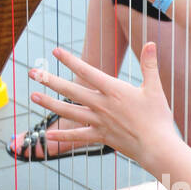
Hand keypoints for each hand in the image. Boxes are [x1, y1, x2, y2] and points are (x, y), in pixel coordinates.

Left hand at [28, 42, 176, 165]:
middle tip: (32, 73)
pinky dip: (63, 136)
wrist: (156, 146)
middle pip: (71, 91)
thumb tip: (151, 43)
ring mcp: (99, 122)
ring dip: (50, 104)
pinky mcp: (100, 137)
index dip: (70, 60)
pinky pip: (78, 136)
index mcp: (114, 90)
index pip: (87, 71)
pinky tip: (48, 136)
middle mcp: (102, 105)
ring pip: (69, 111)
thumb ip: (149, 65)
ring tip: (33, 97)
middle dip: (50, 80)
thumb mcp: (154, 88)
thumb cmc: (158, 117)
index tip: (55, 51)